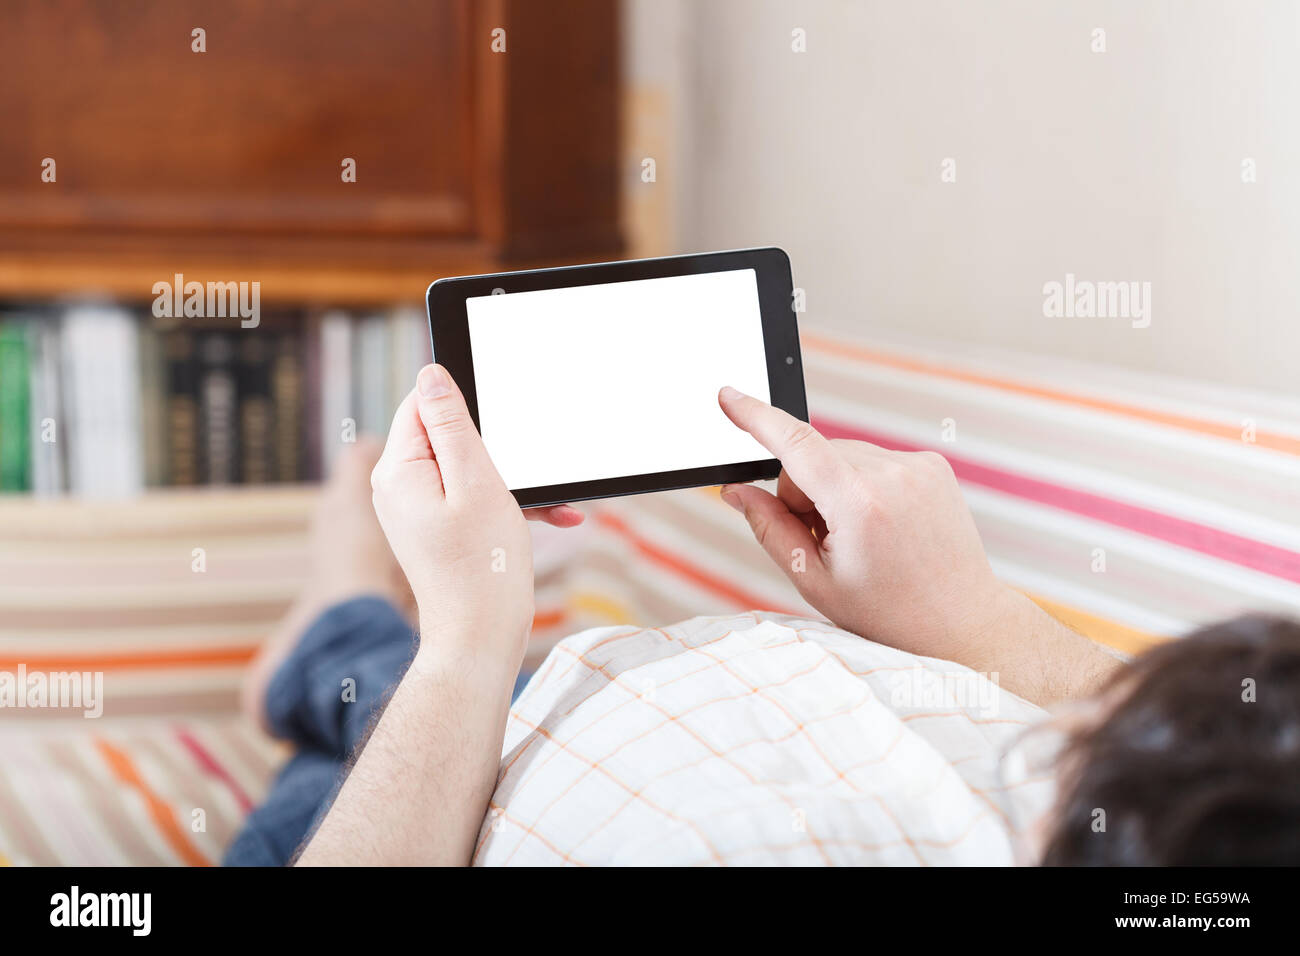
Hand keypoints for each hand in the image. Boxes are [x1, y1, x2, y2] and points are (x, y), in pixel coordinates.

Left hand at [370, 364, 567, 669]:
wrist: (479, 640)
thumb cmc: (482, 568)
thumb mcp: (476, 482)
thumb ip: (452, 424)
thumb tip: (431, 374)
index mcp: (399, 469)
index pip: (423, 402)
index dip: (467, 404)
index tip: (507, 423)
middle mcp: (398, 486)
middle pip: (448, 434)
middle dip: (499, 448)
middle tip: (535, 476)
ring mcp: (415, 509)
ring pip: (467, 468)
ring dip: (512, 480)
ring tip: (553, 506)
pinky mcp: (435, 528)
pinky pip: (470, 497)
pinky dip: (506, 504)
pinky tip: (550, 519)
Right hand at [716, 386, 1015, 663]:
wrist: (961, 622)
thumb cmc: (887, 613)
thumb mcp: (814, 581)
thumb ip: (770, 529)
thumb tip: (736, 491)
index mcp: (860, 505)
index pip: (796, 444)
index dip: (756, 417)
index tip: (728, 396)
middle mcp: (894, 474)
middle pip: (813, 457)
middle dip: (804, 492)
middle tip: (827, 541)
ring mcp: (919, 465)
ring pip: (842, 456)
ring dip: (835, 488)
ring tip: (862, 537)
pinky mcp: (933, 464)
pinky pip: (874, 459)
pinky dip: (865, 485)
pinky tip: (883, 524)